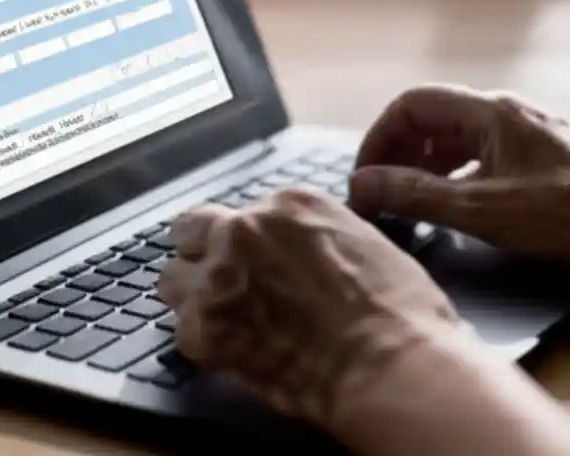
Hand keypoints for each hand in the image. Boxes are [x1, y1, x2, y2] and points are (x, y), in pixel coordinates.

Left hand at [158, 187, 569, 454]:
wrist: (389, 364)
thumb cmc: (398, 312)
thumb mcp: (364, 243)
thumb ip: (315, 237)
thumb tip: (300, 253)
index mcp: (289, 205)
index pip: (242, 213)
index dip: (246, 243)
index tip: (255, 263)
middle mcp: (244, 229)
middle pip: (190, 231)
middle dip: (202, 253)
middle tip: (222, 282)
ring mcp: (217, 278)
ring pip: (171, 277)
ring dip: (190, 294)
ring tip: (221, 318)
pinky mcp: (203, 328)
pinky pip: (179, 329)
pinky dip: (203, 341)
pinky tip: (233, 352)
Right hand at [350, 84, 569, 278]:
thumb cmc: (568, 220)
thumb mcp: (480, 212)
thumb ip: (415, 195)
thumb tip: (362, 184)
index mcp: (491, 112)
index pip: (412, 104)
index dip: (379, 139)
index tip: (366, 181)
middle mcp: (506, 112)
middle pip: (431, 118)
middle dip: (397, 153)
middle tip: (379, 196)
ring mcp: (524, 133)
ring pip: (454, 138)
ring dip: (422, 166)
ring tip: (407, 204)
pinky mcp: (538, 157)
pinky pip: (478, 155)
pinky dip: (452, 175)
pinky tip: (449, 207)